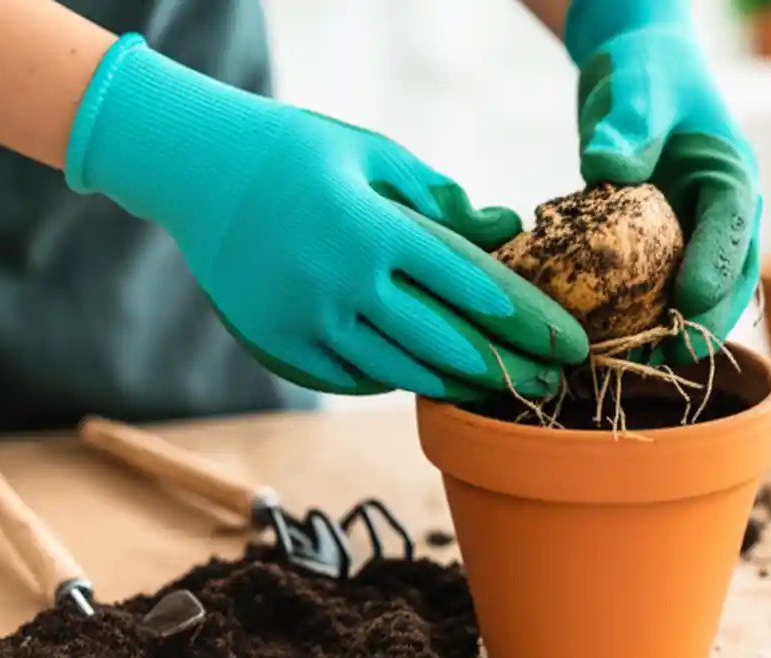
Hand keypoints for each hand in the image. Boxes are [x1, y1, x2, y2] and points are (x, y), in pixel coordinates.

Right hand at [65, 35, 587, 400]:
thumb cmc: (302, 153)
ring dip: (457, 385)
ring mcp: (308, 319)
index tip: (572, 345)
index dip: (530, 322)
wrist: (198, 170)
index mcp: (378, 229)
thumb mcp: (375, 157)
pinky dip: (393, 381)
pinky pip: (351, 378)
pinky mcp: (279, 342)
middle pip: (446, 342)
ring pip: (401, 370)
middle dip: (507, 369)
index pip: (474, 287)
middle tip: (549, 386)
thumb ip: (442, 200)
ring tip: (499, 391)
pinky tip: (426, 379)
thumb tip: (508, 230)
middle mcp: (345, 282)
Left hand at [566, 0, 760, 361]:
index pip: (734, 227)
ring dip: (677, 334)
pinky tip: (615, 349)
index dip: (715, 270)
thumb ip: (628, 126)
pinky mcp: (671, 254)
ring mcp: (702, 239)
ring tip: (640, 367)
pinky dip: (647, 323)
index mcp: (732, 175)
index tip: (687, 304)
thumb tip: (606, 166)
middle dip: (703, 322)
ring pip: (704, 300)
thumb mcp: (635, 90)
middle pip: (731, 280)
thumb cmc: (644, 77)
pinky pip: (667, 296)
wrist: (638, 78)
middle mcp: (727, 216)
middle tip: (666, 357)